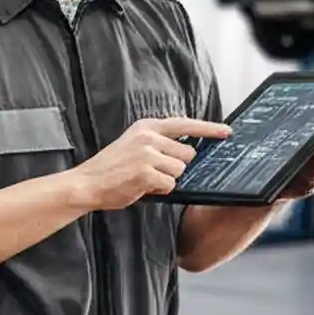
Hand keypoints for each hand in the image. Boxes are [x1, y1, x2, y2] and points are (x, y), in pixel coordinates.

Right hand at [69, 117, 230, 211]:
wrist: (87, 183)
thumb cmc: (112, 168)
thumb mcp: (135, 144)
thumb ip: (159, 143)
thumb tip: (189, 151)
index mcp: (147, 126)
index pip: (186, 124)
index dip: (209, 129)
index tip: (227, 132)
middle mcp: (149, 136)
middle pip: (188, 153)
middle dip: (177, 165)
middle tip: (153, 170)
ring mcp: (147, 154)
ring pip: (180, 170)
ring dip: (167, 179)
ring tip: (144, 178)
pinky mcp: (146, 172)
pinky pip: (169, 184)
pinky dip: (159, 189)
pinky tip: (141, 186)